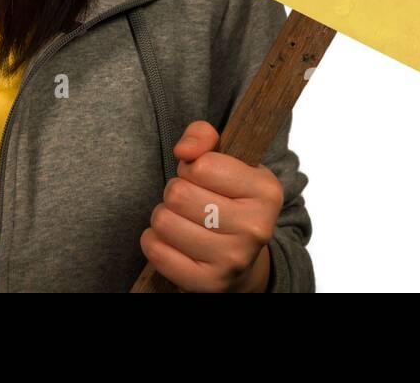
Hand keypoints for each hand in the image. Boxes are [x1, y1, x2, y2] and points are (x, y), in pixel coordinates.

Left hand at [138, 120, 283, 291]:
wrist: (242, 260)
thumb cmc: (227, 199)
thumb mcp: (224, 158)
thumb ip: (202, 136)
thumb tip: (184, 151)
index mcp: (266, 191)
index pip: (202, 166)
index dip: (192, 167)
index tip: (202, 176)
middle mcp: (255, 228)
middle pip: (178, 194)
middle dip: (175, 191)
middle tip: (190, 201)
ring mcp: (233, 260)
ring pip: (164, 221)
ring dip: (164, 216)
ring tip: (183, 220)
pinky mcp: (207, 284)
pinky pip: (157, 251)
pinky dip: (154, 241)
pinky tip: (172, 241)